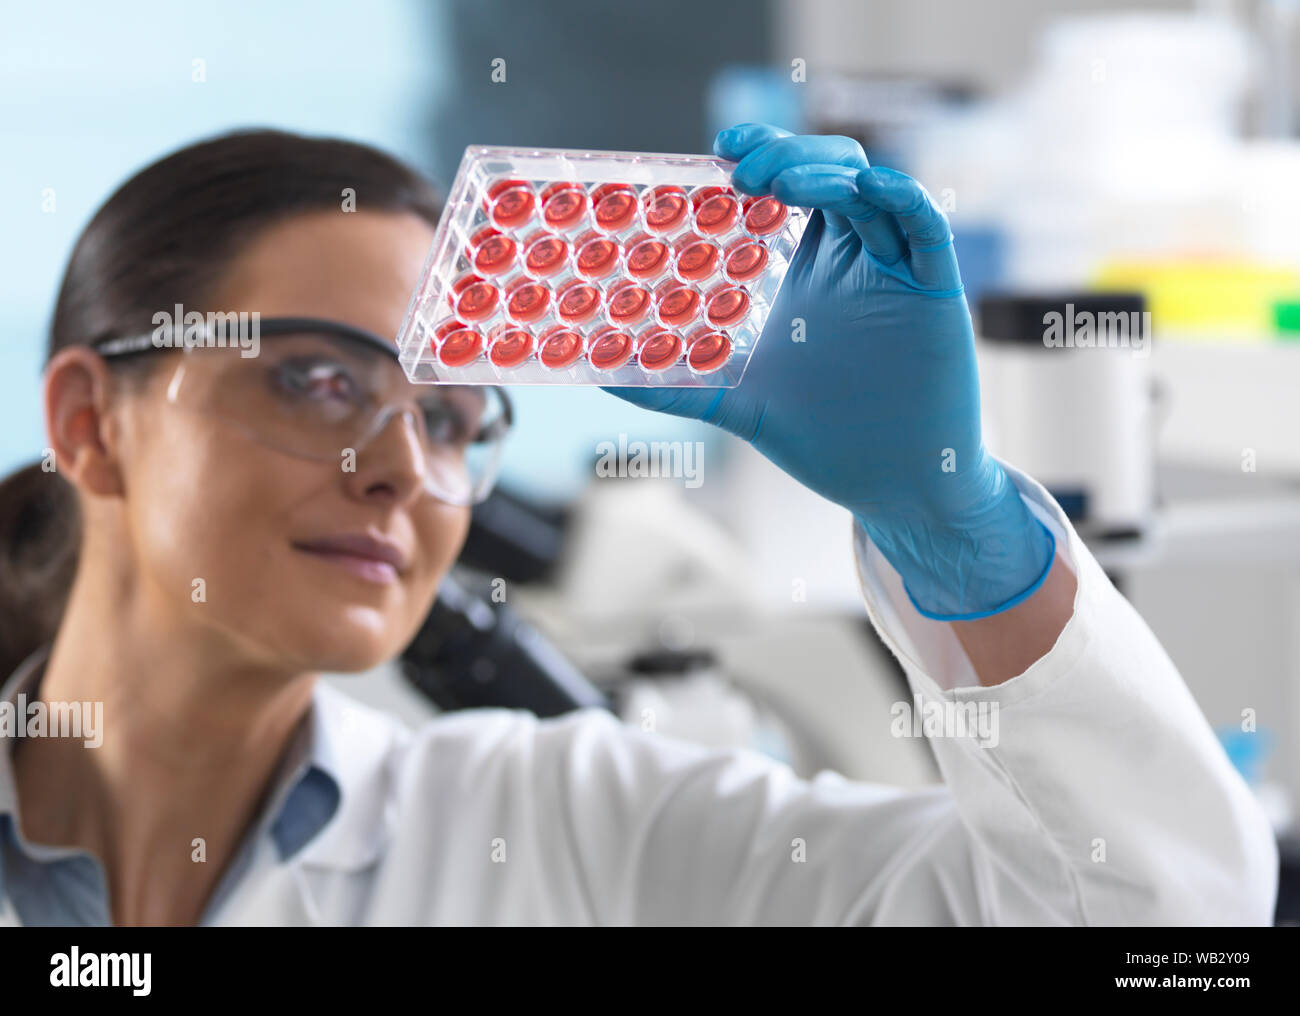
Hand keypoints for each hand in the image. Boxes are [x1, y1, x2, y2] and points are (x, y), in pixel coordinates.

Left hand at [603, 123, 1053, 619]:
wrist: (892, 487)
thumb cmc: (823, 439)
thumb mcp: (736, 403)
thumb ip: (673, 385)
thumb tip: (596, 372)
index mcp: (806, 272)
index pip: (782, 191)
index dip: (757, 157)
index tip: (717, 151)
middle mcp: (851, 260)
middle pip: (826, 173)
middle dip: (785, 156)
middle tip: (741, 168)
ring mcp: (894, 271)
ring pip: (871, 188)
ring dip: (825, 170)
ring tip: (779, 181)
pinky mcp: (934, 291)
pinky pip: (925, 227)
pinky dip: (899, 197)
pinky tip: (861, 189)